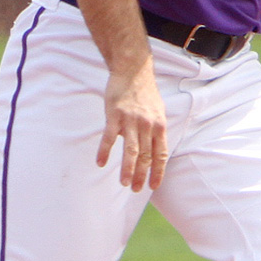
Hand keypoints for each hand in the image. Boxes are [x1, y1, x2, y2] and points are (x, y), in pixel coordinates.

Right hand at [97, 65, 167, 191]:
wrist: (132, 70)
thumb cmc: (145, 92)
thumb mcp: (158, 111)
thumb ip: (155, 130)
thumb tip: (153, 148)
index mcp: (159, 126)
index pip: (161, 154)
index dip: (158, 172)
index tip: (153, 186)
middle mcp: (147, 125)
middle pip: (146, 156)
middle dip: (141, 175)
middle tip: (135, 189)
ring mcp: (131, 121)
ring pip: (131, 150)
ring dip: (127, 169)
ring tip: (124, 183)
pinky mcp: (115, 115)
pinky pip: (109, 138)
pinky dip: (104, 151)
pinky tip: (100, 163)